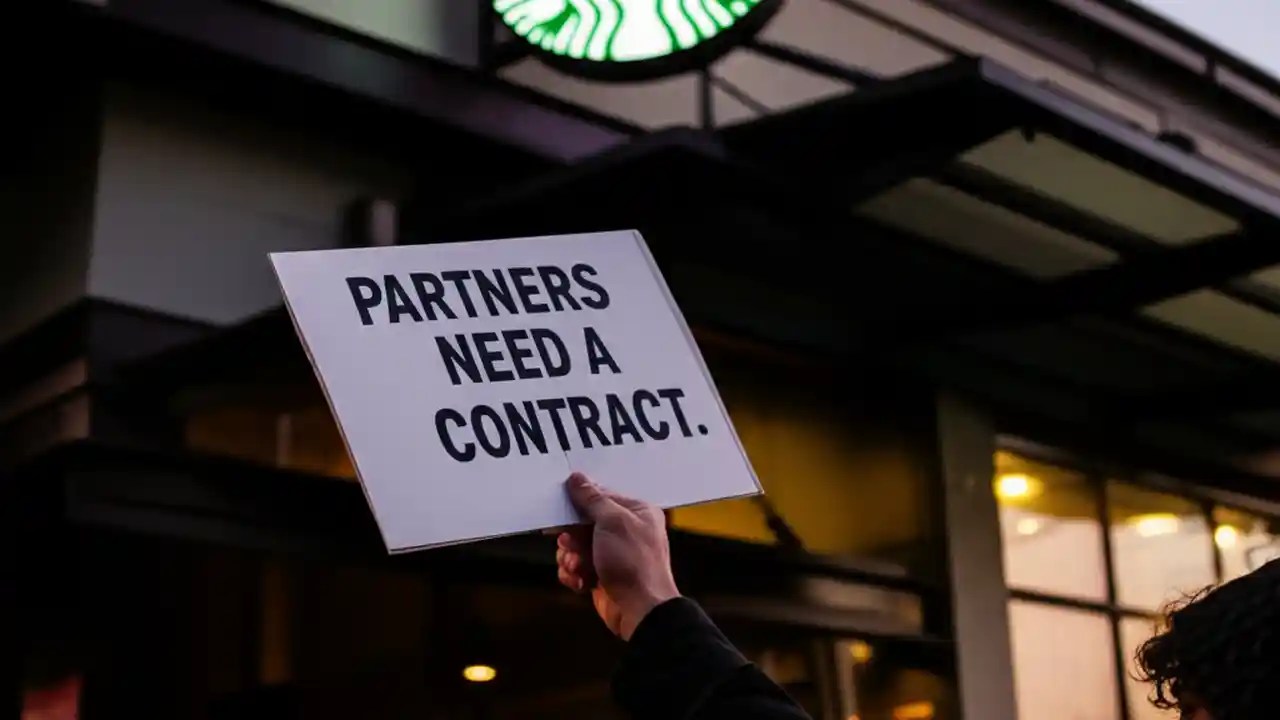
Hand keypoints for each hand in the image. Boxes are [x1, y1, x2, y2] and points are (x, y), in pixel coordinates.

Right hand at [556, 473, 680, 639]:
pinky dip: (574, 574)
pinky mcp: (602, 576)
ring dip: (571, 557)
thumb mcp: (613, 522)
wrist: (641, 610)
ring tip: (579, 567)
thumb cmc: (634, 563)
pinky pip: (576, 568)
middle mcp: (626, 531)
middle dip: (572, 536)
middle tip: (571, 543)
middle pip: (583, 522)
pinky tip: (581, 582)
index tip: (560, 507)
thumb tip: (577, 478)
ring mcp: (613, 555)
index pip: (601, 496)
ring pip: (576, 546)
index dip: (579, 503)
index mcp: (637, 512)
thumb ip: (592, 499)